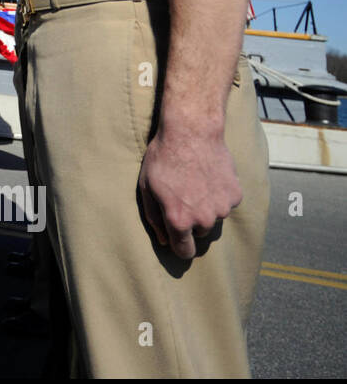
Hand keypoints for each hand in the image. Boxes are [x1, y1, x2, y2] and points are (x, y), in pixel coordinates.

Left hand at [137, 127, 242, 259]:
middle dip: (191, 221)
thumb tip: (163, 241)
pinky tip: (208, 177)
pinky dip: (218, 195)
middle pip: (199, 232)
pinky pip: (225, 203)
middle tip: (183, 197)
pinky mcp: (235, 195)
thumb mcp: (147, 188)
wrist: (191, 132)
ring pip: (214, 218)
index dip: (180, 248)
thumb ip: (154, 218)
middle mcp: (204, 219)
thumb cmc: (163, 158)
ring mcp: (222, 208)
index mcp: (179, 220)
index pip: (184, 251)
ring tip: (195, 183)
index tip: (179, 242)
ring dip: (206, 207)